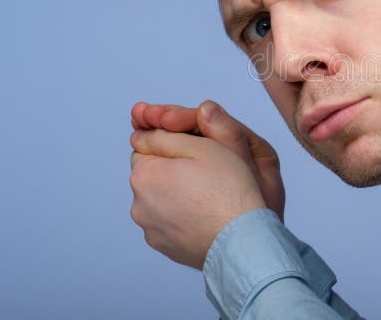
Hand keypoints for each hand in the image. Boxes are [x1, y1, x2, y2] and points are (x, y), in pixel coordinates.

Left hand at [129, 128, 265, 268]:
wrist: (242, 239)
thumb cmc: (228, 190)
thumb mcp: (202, 146)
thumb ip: (166, 136)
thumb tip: (141, 135)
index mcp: (144, 174)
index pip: (146, 147)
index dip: (173, 146)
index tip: (196, 154)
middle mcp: (138, 204)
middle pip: (153, 175)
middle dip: (172, 171)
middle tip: (206, 174)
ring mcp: (150, 229)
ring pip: (159, 200)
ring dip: (176, 194)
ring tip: (208, 197)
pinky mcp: (163, 246)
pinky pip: (168, 222)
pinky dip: (182, 217)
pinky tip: (205, 216)